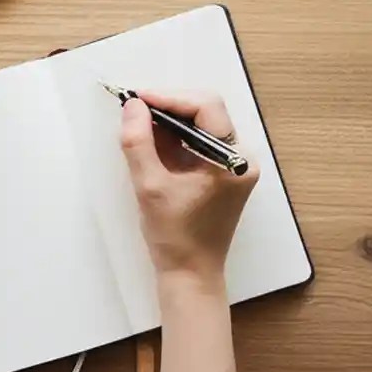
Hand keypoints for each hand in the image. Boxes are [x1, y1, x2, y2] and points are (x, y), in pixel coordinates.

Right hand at [119, 91, 260, 284]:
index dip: (170, 98)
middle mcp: (239, 158)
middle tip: (134, 109)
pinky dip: (172, 137)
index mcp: (234, 160)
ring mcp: (230, 165)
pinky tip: (149, 141)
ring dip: (168, 121)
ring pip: (199, 125)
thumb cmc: (175, 237)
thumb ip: (139, 142)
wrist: (190, 274)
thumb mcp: (150, 186)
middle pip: (204, 111)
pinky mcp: (218, 173)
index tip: (137, 99)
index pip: (206, 108)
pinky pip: (195, 142)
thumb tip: (132, 107)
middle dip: (167, 106)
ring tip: (137, 124)